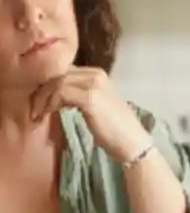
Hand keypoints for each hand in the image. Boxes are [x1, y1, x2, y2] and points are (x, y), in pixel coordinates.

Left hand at [29, 67, 151, 163]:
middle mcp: (96, 74)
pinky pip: (61, 93)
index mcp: (97, 74)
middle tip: (35, 109)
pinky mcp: (91, 97)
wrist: (132, 142)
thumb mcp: (94, 104)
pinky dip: (50, 103)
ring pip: (57, 82)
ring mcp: (95, 84)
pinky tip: (48, 114)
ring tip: (39, 114)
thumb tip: (51, 92)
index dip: (48, 84)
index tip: (40, 101)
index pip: (64, 71)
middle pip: (58, 74)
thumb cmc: (114, 128)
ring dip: (43, 98)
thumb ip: (77, 93)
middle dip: (42, 91)